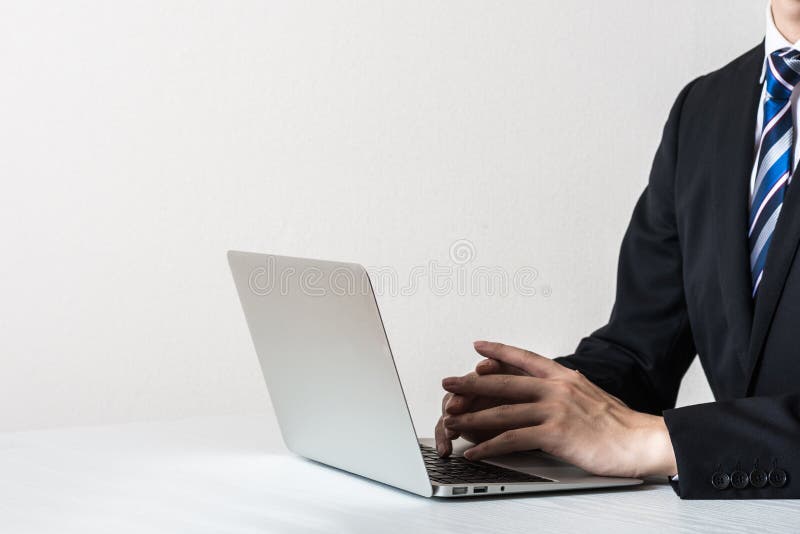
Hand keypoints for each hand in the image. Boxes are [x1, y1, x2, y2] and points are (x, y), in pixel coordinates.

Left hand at [440, 341, 676, 477]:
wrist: (641, 441)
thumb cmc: (618, 423)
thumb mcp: (588, 393)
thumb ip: (563, 389)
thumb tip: (544, 388)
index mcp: (563, 376)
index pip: (524, 358)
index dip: (499, 351)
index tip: (478, 346)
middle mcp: (555, 388)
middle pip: (503, 383)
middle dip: (471, 383)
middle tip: (448, 382)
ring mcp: (554, 409)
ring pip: (502, 411)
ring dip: (472, 417)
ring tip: (451, 420)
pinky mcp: (554, 433)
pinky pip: (512, 439)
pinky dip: (489, 446)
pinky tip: (475, 450)